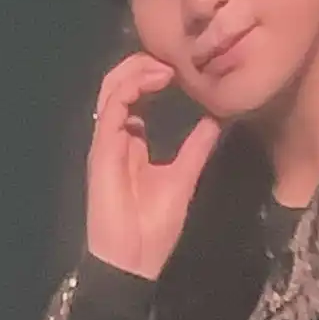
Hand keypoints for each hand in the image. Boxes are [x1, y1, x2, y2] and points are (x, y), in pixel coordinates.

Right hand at [86, 53, 222, 280]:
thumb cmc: (153, 227)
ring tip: (165, 67)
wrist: (132, 260)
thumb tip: (216, 121)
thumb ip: (195, 149)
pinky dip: (130, 90)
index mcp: (131, 141)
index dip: (151, 75)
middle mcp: (115, 137)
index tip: (180, 69)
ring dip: (136, 71)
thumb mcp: (183, 179)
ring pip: (111, 90)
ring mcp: (106, 142)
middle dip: (141, 64)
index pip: (133, 95)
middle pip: (118, 85)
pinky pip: (111, 109)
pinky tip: (154, 82)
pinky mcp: (102, 151)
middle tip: (171, 59)